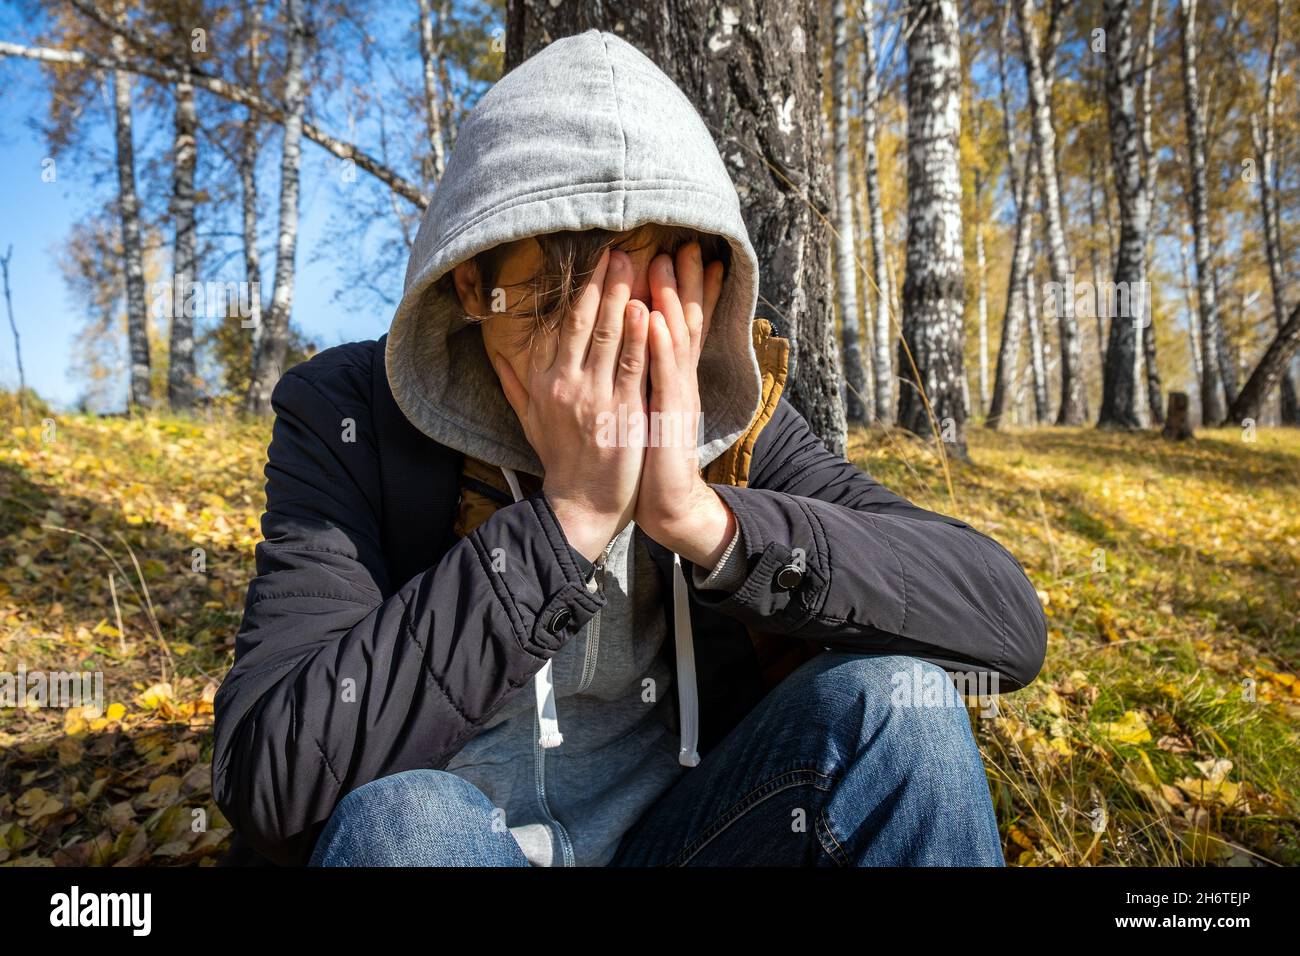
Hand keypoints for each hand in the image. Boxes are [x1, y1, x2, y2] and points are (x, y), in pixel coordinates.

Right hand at [494, 248, 649, 560]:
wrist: (581, 504)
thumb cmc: (559, 461)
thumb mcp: (529, 420)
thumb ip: (514, 383)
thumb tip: (494, 352)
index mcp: (545, 382)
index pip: (561, 326)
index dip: (576, 292)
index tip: (588, 261)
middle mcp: (567, 384)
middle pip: (585, 322)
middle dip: (601, 282)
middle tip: (615, 249)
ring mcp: (596, 397)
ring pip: (611, 336)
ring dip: (623, 296)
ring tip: (635, 264)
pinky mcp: (624, 413)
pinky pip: (634, 366)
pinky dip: (641, 336)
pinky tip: (647, 310)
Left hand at [633, 241, 733, 567]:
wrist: (667, 501)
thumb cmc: (644, 456)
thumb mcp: (638, 410)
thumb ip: (631, 378)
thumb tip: (617, 352)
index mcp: (667, 377)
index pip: (673, 323)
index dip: (678, 289)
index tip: (677, 252)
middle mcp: (677, 381)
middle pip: (683, 322)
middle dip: (684, 282)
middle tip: (684, 243)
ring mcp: (677, 397)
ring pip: (676, 340)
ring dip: (673, 300)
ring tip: (668, 265)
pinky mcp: (670, 417)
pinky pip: (664, 374)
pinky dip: (660, 345)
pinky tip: (653, 319)